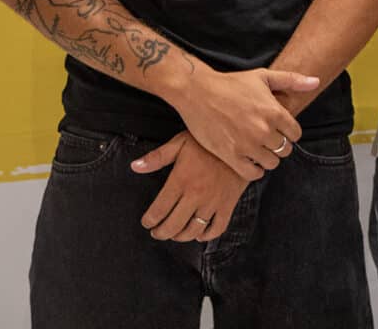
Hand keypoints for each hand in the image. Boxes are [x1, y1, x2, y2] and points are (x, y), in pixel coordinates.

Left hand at [130, 132, 247, 242]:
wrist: (242, 141)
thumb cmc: (209, 141)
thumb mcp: (181, 143)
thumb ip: (157, 157)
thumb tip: (135, 166)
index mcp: (181, 180)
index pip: (159, 210)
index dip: (149, 220)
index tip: (147, 222)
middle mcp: (196, 195)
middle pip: (173, 225)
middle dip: (161, 233)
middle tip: (157, 232)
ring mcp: (213, 202)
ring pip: (193, 230)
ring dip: (180, 236)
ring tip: (175, 234)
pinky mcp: (229, 204)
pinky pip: (217, 228)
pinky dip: (206, 236)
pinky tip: (199, 234)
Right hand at [168, 67, 318, 180]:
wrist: (198, 92)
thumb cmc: (232, 83)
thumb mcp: (263, 76)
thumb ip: (292, 80)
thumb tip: (315, 82)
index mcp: (274, 112)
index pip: (296, 134)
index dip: (289, 132)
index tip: (280, 130)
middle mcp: (264, 130)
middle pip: (285, 150)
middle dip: (279, 145)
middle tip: (268, 140)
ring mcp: (247, 145)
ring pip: (271, 163)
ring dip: (268, 158)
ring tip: (259, 149)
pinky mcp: (230, 155)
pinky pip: (253, 174)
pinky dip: (255, 170)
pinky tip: (250, 160)